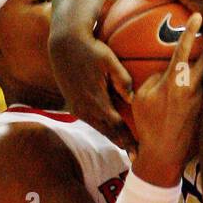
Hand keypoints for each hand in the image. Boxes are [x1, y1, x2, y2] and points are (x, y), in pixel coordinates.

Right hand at [48, 28, 134, 151]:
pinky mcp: (73, 104)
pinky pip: (91, 121)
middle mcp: (85, 108)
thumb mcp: (109, 60)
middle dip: (122, 144)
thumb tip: (132, 99)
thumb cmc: (91, 49)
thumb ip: (122, 79)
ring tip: (126, 148)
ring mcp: (77, 107)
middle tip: (136, 157)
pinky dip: (102, 129)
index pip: (116, 126)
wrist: (64, 45)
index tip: (138, 152)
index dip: (128, 140)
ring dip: (112, 138)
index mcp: (95, 99)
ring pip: (98, 128)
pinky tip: (111, 133)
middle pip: (107, 132)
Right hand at [131, 13, 202, 187]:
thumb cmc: (147, 125)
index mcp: (174, 83)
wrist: (163, 155)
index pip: (183, 50)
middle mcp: (192, 88)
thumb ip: (154, 77)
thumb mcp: (142, 98)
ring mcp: (202, 99)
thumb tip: (166, 67)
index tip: (198, 16)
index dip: (190, 31)